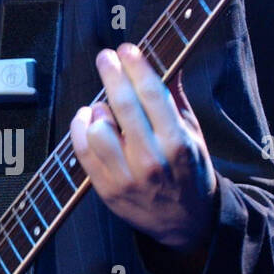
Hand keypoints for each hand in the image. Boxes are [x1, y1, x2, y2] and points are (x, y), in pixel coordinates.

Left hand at [70, 43, 217, 260]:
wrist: (186, 223)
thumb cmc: (190, 172)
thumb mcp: (194, 135)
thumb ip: (177, 99)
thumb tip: (170, 62)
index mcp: (177, 142)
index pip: (152, 94)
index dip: (136, 66)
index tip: (127, 49)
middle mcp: (151, 159)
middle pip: (123, 105)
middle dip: (111, 74)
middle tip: (105, 58)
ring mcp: (126, 177)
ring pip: (98, 128)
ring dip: (98, 108)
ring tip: (103, 106)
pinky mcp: (106, 189)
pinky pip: (82, 151)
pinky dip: (80, 129)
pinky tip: (87, 120)